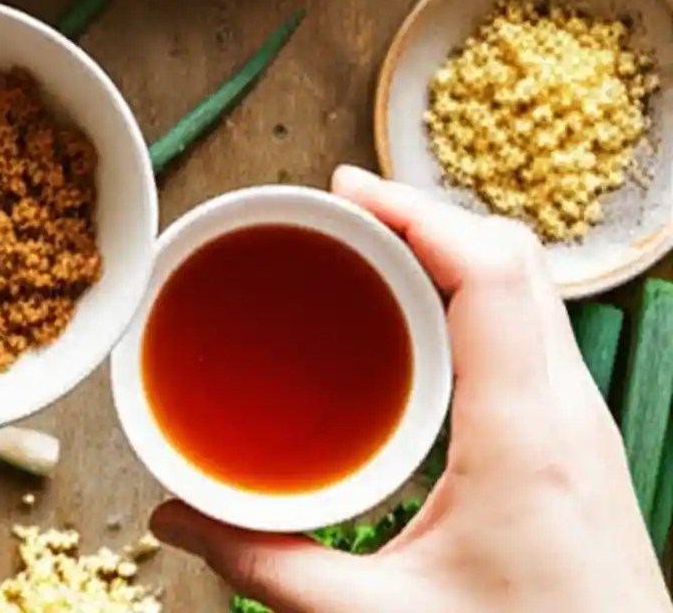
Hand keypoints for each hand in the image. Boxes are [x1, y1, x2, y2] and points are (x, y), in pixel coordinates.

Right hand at [151, 166, 671, 612]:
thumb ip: (266, 566)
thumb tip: (177, 518)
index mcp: (525, 434)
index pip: (489, 271)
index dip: (416, 212)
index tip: (343, 191)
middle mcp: (568, 410)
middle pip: (510, 260)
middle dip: (421, 218)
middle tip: (337, 218)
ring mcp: (581, 422)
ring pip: (526, 289)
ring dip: (448, 253)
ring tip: (366, 255)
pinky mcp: (575, 442)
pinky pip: (529, 330)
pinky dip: (470, 297)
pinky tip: (414, 328)